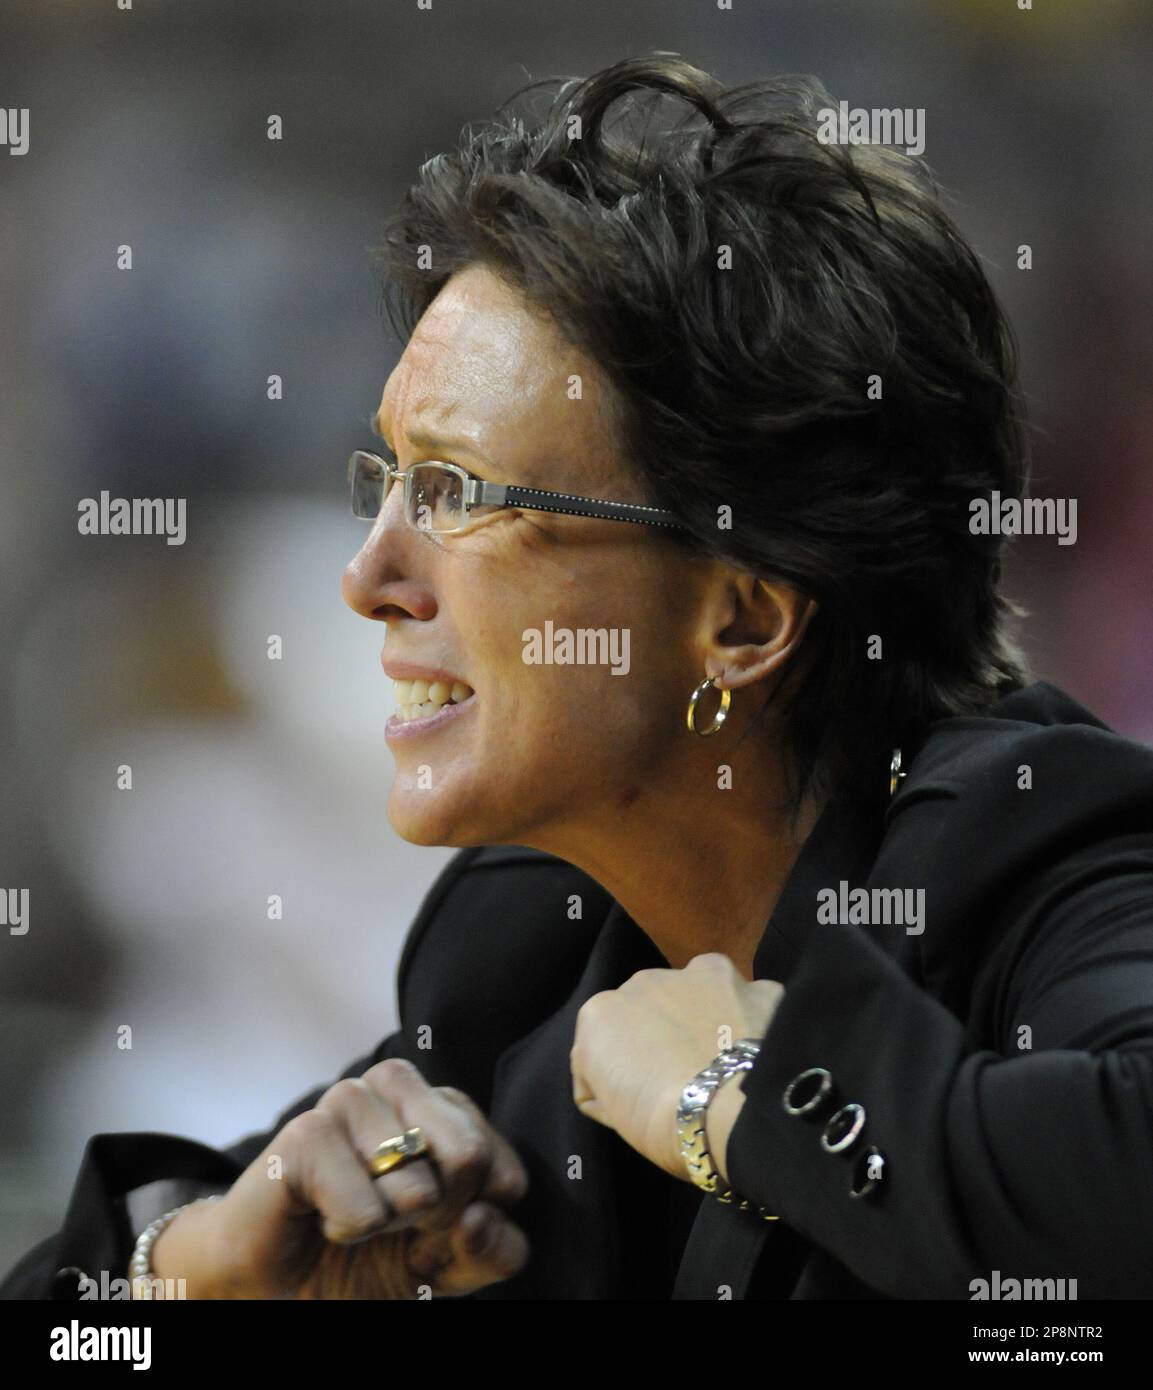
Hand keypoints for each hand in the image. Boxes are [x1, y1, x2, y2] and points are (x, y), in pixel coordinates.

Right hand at [163, 1059, 529, 1298]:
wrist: (277, 1283)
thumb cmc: (367, 1260)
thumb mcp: (448, 1268)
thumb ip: (493, 1250)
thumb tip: (481, 1218)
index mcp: (444, 1107)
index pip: (505, 1172)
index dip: (473, 1223)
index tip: (433, 1228)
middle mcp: (400, 1086)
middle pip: (470, 1157)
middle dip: (440, 1218)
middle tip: (395, 1223)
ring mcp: (351, 1099)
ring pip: (418, 1188)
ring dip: (387, 1226)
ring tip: (353, 1212)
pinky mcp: (307, 1132)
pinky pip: (366, 1208)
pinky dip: (348, 1230)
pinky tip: (321, 1216)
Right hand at [570, 953, 783, 1180]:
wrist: (734, 1114)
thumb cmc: (661, 1122)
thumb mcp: (614, 1114)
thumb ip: (608, 1083)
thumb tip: (612, 1087)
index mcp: (601, 1013)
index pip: (604, 1041)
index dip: (621, 1071)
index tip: (641, 1098)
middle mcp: (645, 981)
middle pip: (650, 1008)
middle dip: (663, 1033)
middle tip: (682, 1077)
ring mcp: (701, 975)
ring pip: (698, 995)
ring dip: (704, 1017)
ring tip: (724, 1062)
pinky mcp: (755, 986)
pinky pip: (748, 1003)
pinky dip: (751, 1022)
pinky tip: (758, 1054)